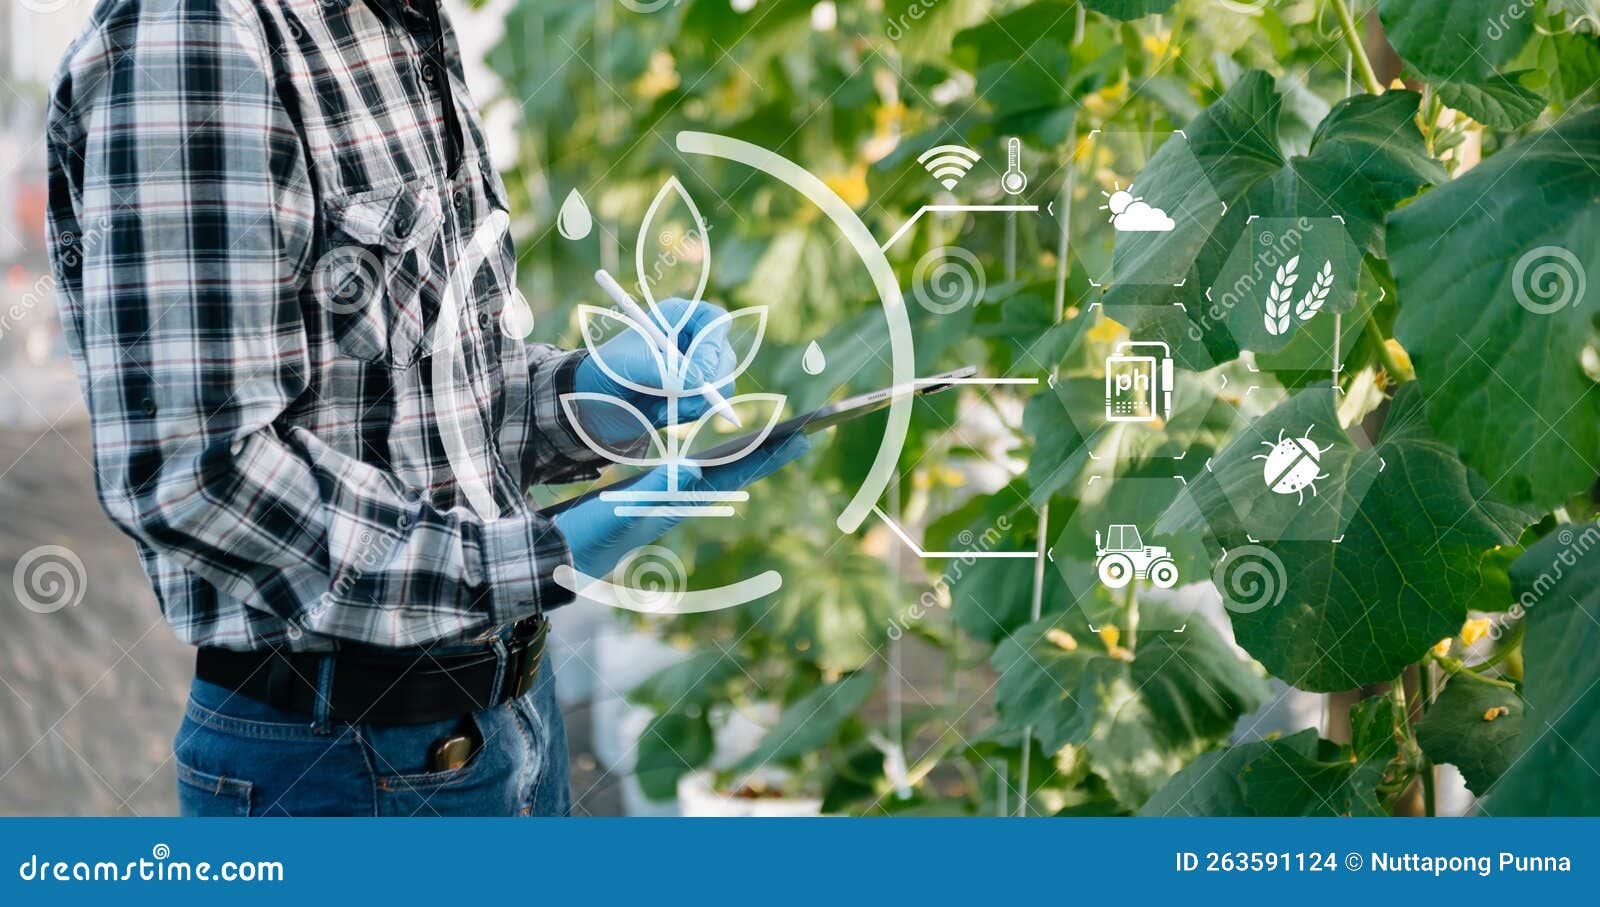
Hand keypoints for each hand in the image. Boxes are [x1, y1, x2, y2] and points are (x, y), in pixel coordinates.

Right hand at [552, 433, 809, 578]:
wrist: (556, 563)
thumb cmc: (583, 537)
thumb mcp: (617, 511)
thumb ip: (654, 489)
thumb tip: (694, 466)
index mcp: (674, 504)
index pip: (730, 473)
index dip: (765, 455)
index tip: (801, 438)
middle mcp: (676, 506)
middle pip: (732, 475)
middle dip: (766, 455)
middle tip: (804, 436)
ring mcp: (662, 507)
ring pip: (714, 479)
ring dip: (744, 459)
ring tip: (773, 444)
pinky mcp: (647, 505)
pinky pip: (692, 481)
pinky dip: (712, 467)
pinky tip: (714, 464)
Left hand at [573, 297, 734, 447]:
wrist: (593, 404)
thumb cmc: (606, 372)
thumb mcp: (628, 366)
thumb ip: (663, 370)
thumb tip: (698, 381)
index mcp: (677, 318)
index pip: (714, 321)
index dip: (712, 345)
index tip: (699, 372)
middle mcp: (692, 340)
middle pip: (725, 356)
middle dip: (706, 381)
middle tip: (679, 395)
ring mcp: (696, 369)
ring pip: (721, 385)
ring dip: (692, 401)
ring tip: (658, 403)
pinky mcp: (695, 395)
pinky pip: (709, 406)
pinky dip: (687, 413)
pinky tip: (660, 411)